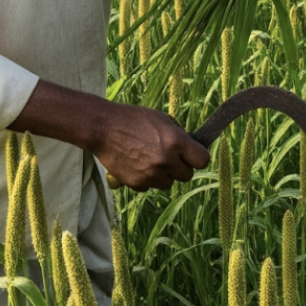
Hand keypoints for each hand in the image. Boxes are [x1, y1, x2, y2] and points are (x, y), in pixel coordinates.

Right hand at [93, 101, 209, 190]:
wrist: (103, 128)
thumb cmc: (133, 119)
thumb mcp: (162, 119)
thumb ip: (179, 135)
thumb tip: (191, 148)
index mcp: (176, 142)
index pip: (202, 161)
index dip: (198, 158)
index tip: (192, 156)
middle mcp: (166, 160)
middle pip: (187, 176)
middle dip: (180, 167)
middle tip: (169, 158)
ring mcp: (151, 174)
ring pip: (168, 183)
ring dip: (163, 175)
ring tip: (149, 159)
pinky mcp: (137, 183)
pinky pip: (150, 186)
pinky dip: (146, 179)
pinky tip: (136, 164)